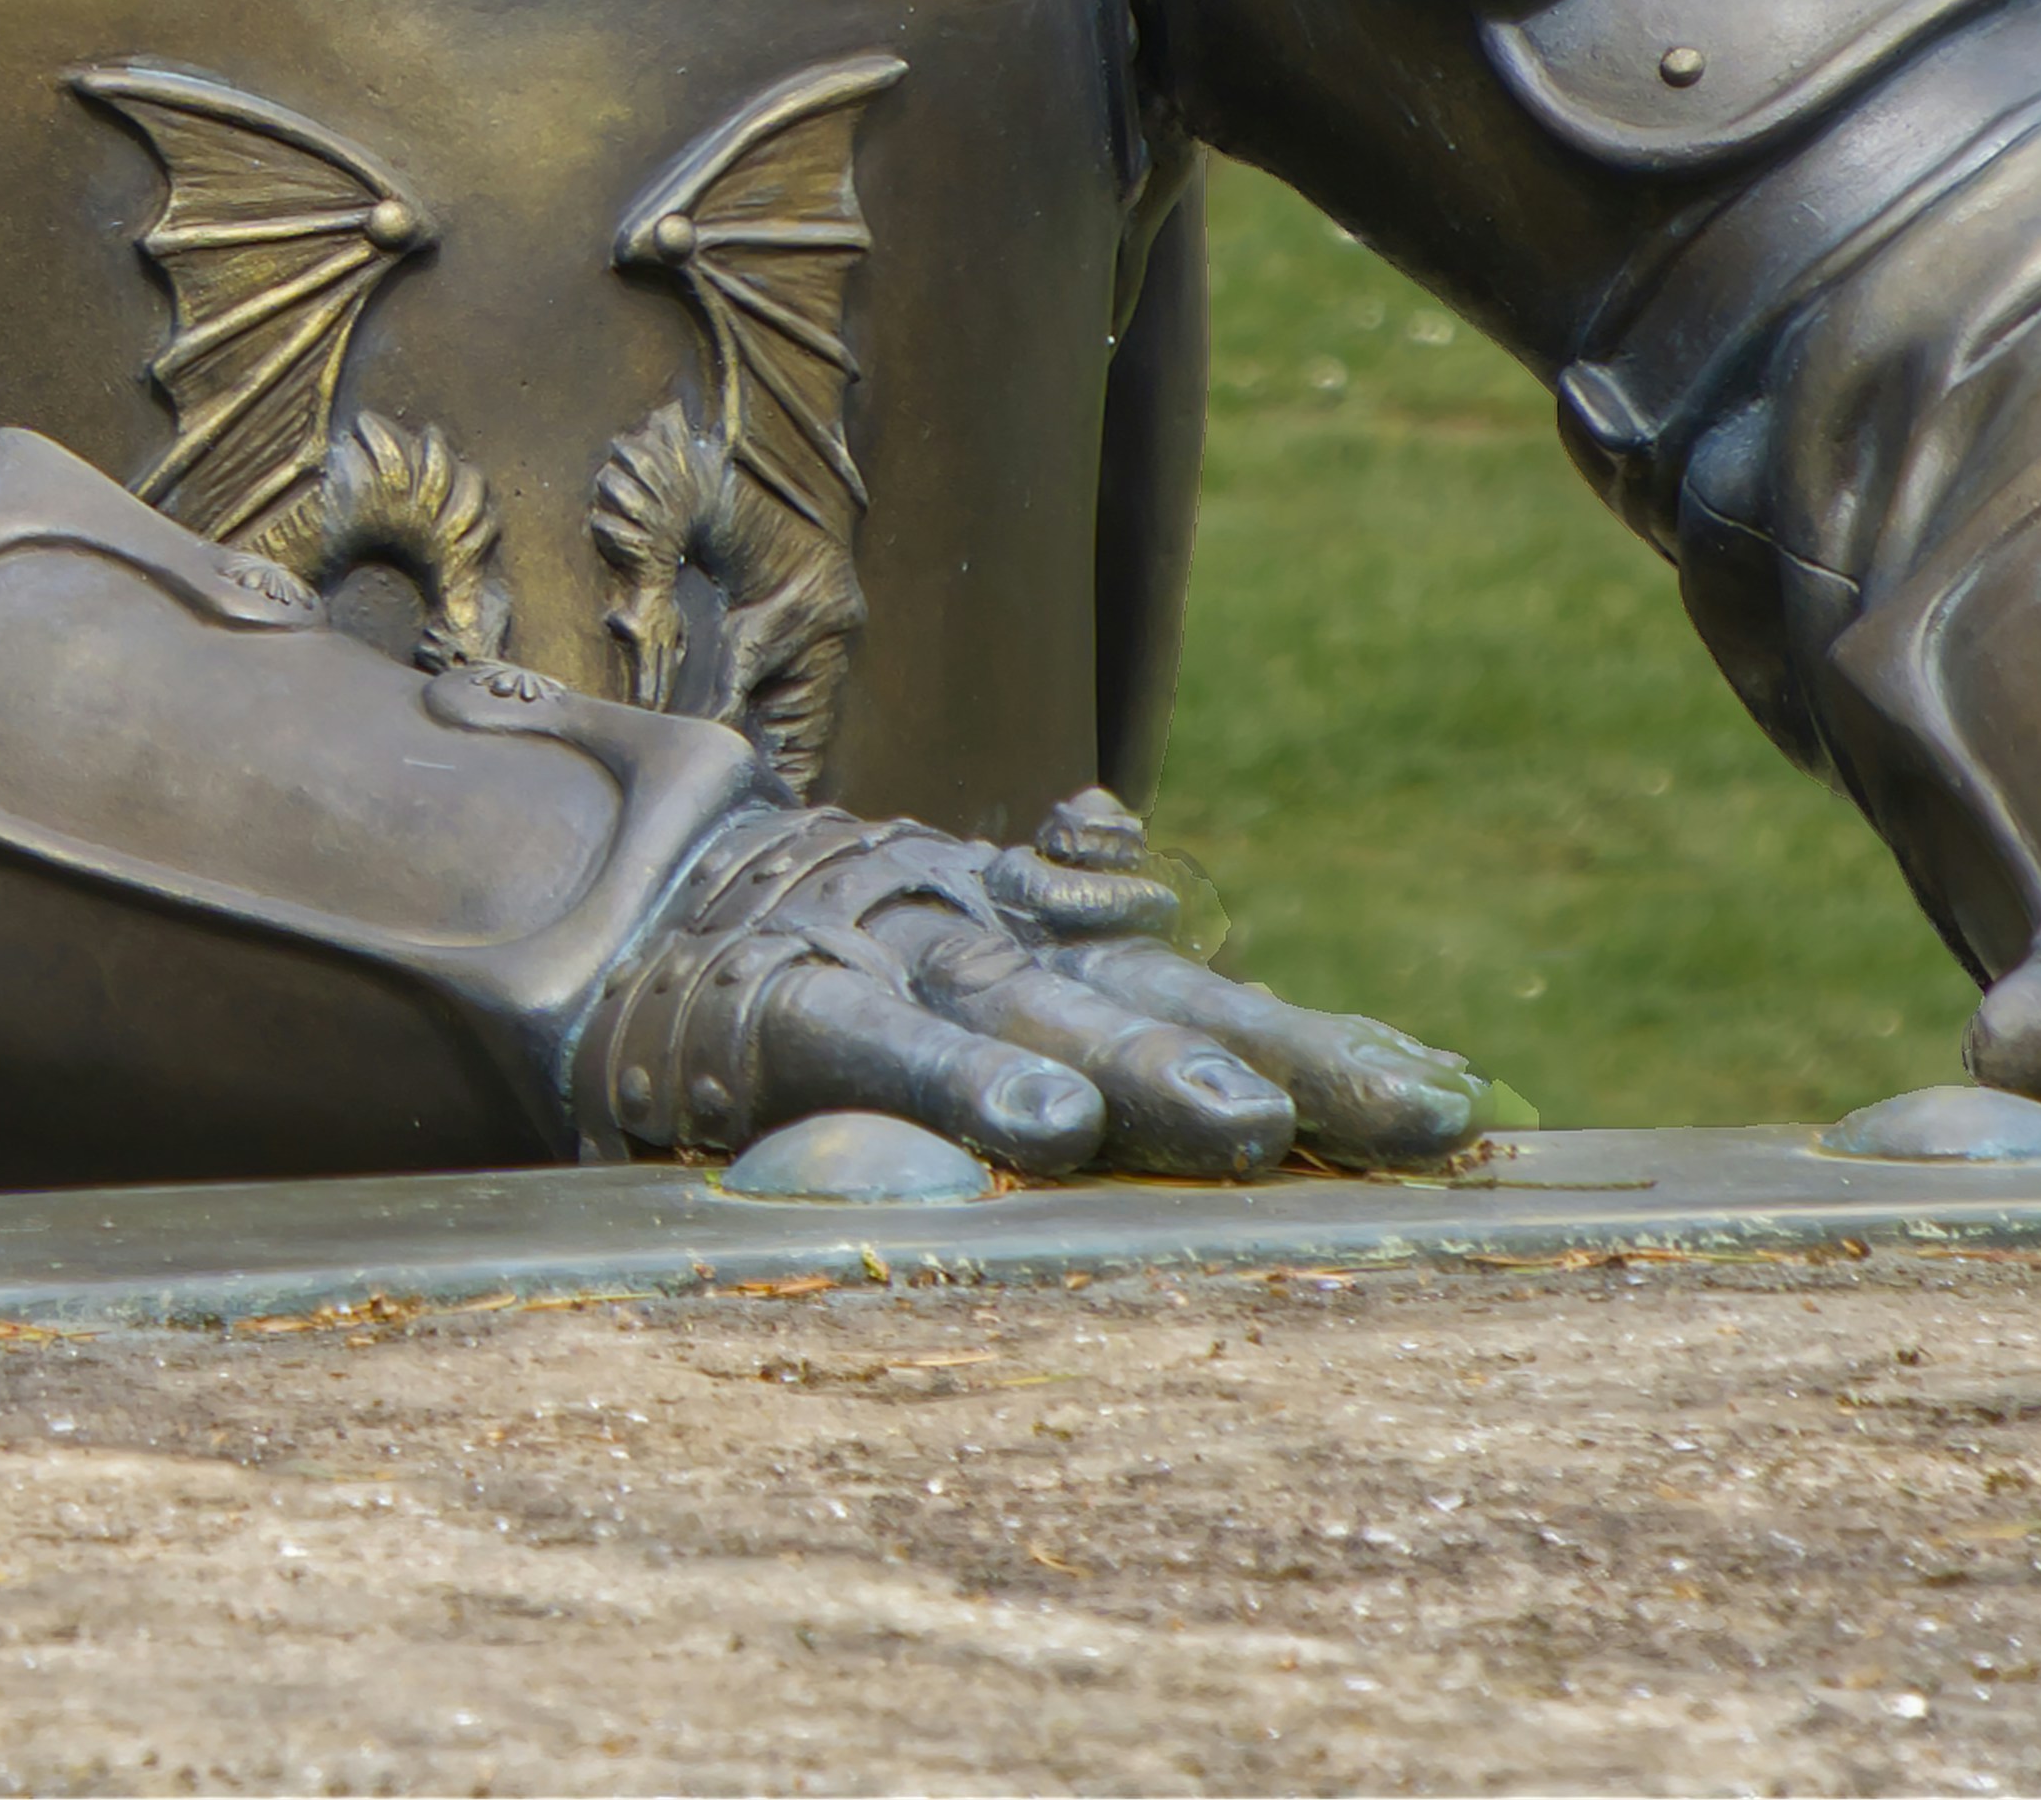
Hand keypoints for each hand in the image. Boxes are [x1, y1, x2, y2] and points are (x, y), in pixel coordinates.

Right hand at [575, 788, 1480, 1179]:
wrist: (590, 906)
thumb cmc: (782, 969)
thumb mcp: (930, 966)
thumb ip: (1040, 961)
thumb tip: (1165, 916)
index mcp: (1028, 944)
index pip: (1200, 995)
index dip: (1319, 1042)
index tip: (1451, 1101)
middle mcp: (980, 945)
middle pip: (1159, 1005)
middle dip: (1292, 1060)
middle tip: (1419, 1116)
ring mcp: (880, 964)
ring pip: (1038, 1019)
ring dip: (1151, 1075)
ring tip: (1255, 1130)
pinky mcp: (781, 1006)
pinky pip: (882, 1047)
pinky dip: (965, 1083)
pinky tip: (1048, 1133)